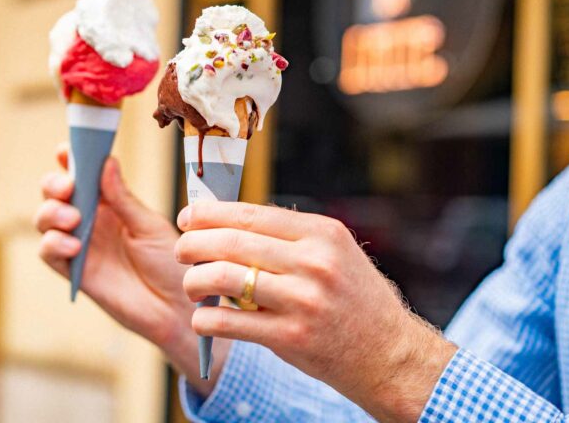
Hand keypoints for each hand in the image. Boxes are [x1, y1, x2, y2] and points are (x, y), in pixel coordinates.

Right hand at [34, 145, 229, 394]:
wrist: (177, 307)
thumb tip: (106, 162)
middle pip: (56, 194)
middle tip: (68, 188)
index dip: (70, 159)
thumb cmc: (171, 263)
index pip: (84, 173)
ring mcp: (81, 244)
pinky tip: (74, 244)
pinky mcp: (76, 272)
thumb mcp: (149, 225)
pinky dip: (54, 243)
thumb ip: (123, 198)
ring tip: (73, 218)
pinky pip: (50, 253)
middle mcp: (92, 220)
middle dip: (54, 185)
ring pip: (46, 220)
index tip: (65, 151)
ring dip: (51, 213)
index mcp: (112, 202)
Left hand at [175, 202, 456, 422]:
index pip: (251, 214)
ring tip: (190, 285)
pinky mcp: (292, 337)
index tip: (188, 216)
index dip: (210, 214)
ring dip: (194, 280)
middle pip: (231, 241)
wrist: (388, 354)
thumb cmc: (355, 300)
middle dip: (193, 243)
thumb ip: (290, 237)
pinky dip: (206, 319)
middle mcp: (314, 262)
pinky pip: (230, 322)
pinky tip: (202, 318)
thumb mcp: (335, 253)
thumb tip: (230, 222)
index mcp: (322, 233)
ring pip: (224, 277)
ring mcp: (303, 300)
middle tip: (180, 250)